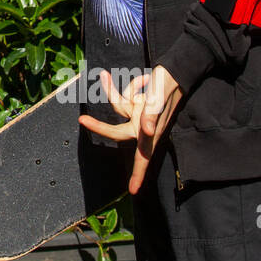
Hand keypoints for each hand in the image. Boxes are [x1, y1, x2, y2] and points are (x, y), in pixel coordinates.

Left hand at [78, 65, 182, 194]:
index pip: (142, 157)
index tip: (133, 190)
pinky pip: (126, 95)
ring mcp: (140, 114)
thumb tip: (147, 132)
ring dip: (128, 90)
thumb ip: (151, 115)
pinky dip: (133, 85)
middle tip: (83, 120)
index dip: (138, 175)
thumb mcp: (159, 100)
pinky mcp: (138, 104)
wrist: (178, 69)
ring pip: (120, 106)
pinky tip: (145, 79)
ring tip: (145, 79)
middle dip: (100, 126)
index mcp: (151, 132)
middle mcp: (143, 125)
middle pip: (117, 132)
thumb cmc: (169, 86)